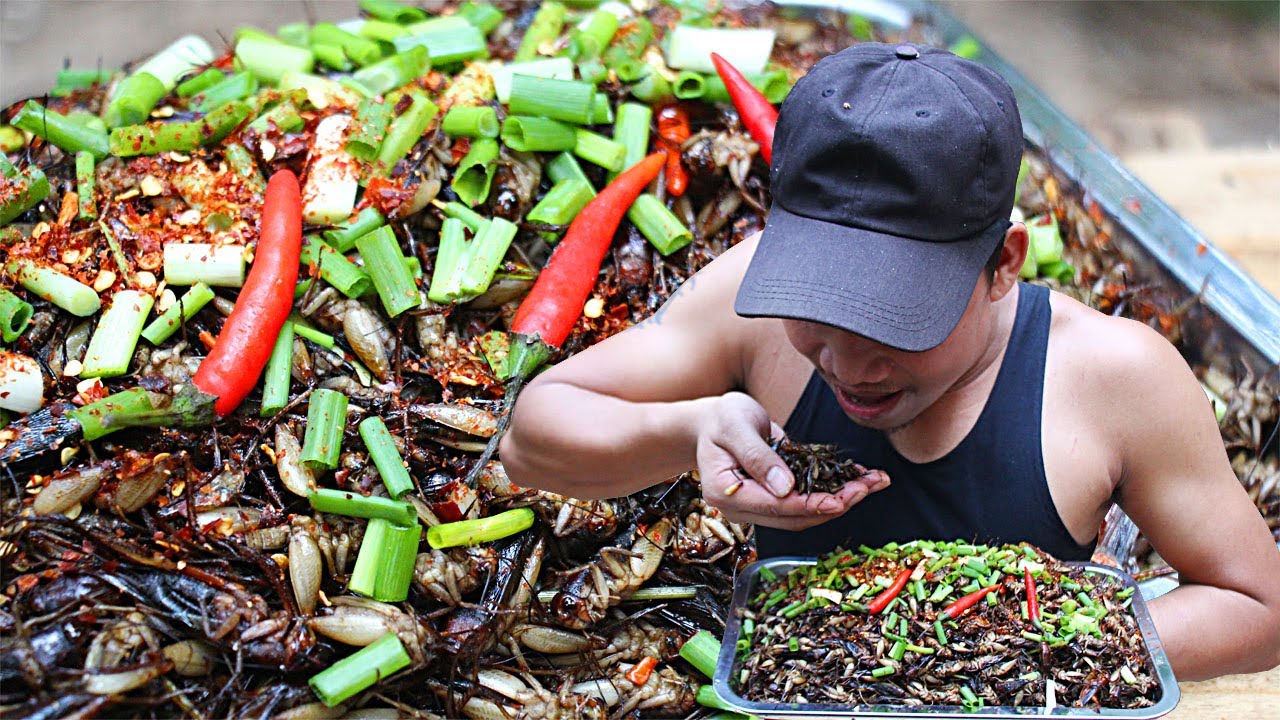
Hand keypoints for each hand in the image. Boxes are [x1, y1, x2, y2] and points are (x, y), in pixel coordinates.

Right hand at [694, 391, 889, 530]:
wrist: (710, 423)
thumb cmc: (720, 419)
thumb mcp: (734, 426)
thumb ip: (758, 455)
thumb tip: (785, 487)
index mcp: (726, 492)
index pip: (775, 506)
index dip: (811, 504)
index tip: (841, 500)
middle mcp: (742, 508)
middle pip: (794, 516)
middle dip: (836, 504)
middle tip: (869, 486)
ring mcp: (758, 507)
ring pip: (804, 514)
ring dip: (841, 501)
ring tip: (873, 482)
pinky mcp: (773, 499)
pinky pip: (805, 502)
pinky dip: (833, 493)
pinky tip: (857, 481)